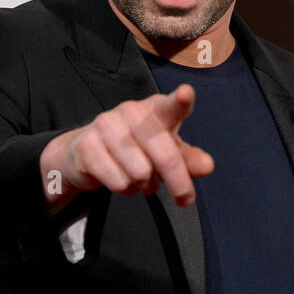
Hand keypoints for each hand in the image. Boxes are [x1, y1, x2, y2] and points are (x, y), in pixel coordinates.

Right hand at [39, 84, 213, 211]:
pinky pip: (118, 181)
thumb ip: (189, 159)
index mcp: (157, 108)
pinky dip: (126, 189)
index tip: (187, 93)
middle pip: (165, 155)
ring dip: (147, 185)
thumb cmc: (138, 148)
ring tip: (142, 178)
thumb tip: (207, 166)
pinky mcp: (86, 145)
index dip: (180, 100)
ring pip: (141, 173)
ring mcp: (106, 125)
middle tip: (185, 199)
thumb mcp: (168, 151)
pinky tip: (122, 180)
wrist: (86, 152)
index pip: (171, 105)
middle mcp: (131, 111)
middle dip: (179, 183)